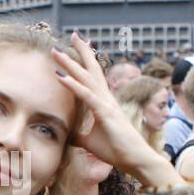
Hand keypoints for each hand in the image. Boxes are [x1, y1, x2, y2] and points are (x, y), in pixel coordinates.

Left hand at [52, 32, 175, 186]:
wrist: (135, 160)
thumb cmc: (116, 150)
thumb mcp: (89, 141)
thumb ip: (77, 134)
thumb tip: (65, 134)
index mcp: (103, 102)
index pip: (91, 77)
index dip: (82, 61)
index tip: (73, 46)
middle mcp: (106, 98)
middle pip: (91, 69)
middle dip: (80, 52)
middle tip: (72, 34)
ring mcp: (106, 104)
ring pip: (86, 78)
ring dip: (70, 63)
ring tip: (57, 50)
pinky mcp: (105, 113)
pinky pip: (86, 96)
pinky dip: (73, 85)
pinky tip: (60, 76)